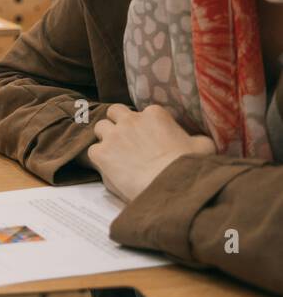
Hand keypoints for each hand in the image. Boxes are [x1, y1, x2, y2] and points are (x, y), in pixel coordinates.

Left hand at [87, 104, 215, 202]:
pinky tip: (110, 169)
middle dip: (117, 122)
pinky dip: (100, 158)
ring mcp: (113, 135)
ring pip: (100, 127)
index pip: (142, 114)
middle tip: (124, 139)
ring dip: (106, 138)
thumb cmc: (189, 166)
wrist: (170, 185)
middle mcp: (130, 120)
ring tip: (115, 153)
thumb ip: (195, 138)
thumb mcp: (204, 146)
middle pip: (115, 112)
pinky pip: (93, 150)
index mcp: (154, 114)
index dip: (143, 126)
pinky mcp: (100, 153)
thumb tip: (196, 141)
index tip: (148, 138)